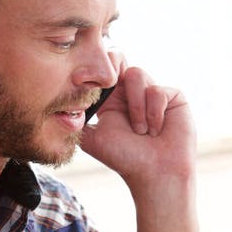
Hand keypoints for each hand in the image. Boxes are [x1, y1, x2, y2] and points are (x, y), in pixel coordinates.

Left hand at [79, 63, 196, 190]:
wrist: (155, 173)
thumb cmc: (125, 159)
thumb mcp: (92, 139)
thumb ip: (77, 121)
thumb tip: (59, 106)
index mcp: (111, 99)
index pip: (101, 70)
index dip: (94, 71)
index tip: (83, 81)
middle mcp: (131, 92)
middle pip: (118, 58)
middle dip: (112, 72)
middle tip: (111, 90)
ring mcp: (152, 92)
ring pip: (136, 74)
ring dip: (135, 107)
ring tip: (140, 132)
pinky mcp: (172, 96)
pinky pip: (156, 91)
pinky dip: (153, 113)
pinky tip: (156, 131)